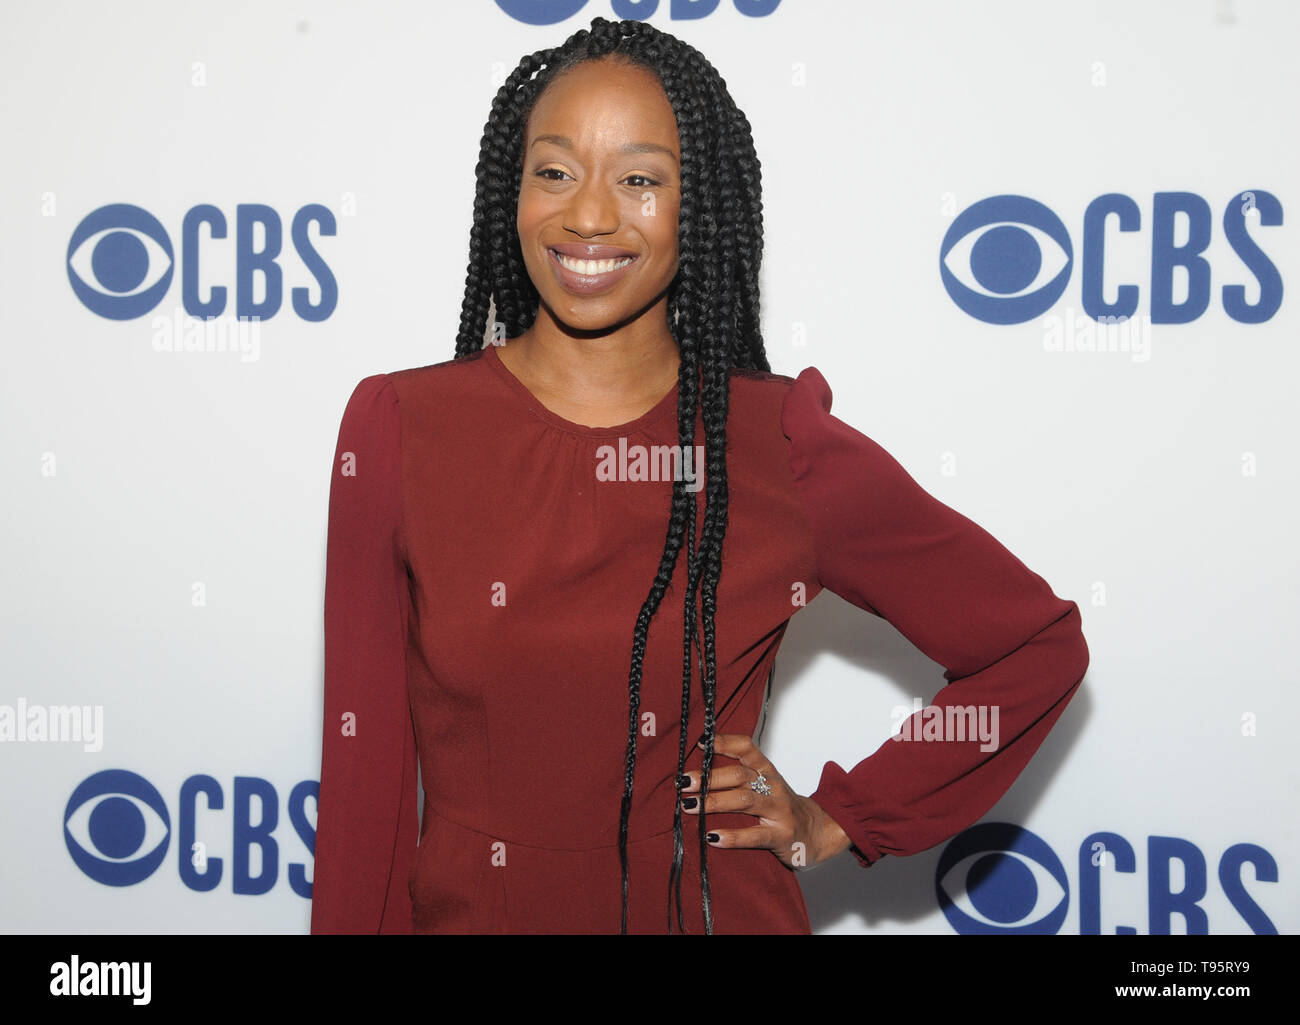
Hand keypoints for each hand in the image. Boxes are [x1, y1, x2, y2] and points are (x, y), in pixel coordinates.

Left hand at [678, 733, 853, 869]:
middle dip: (709, 778)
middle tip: (683, 783)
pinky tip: (712, 836)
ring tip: (689, 806)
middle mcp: (773, 786)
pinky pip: (754, 835)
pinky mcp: (780, 836)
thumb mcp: (764, 785)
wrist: (816, 833)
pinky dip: (732, 836)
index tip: (700, 743)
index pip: (746, 748)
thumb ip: (738, 775)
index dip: (723, 742)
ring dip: (714, 802)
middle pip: (739, 775)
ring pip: (744, 801)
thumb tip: (697, 768)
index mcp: (767, 770)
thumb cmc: (780, 807)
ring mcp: (778, 810)